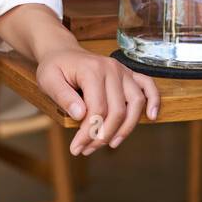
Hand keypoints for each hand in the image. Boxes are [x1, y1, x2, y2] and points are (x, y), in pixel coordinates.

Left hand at [35, 46, 160, 155]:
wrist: (62, 52)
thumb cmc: (55, 67)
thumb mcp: (48, 79)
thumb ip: (62, 96)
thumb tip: (81, 114)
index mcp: (92, 70)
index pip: (97, 109)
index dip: (89, 133)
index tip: (77, 148)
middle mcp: (111, 68)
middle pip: (117, 110)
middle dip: (104, 135)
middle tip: (88, 150)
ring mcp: (122, 70)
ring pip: (135, 103)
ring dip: (126, 128)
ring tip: (111, 144)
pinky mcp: (128, 74)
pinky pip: (148, 86)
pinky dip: (153, 100)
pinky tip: (151, 116)